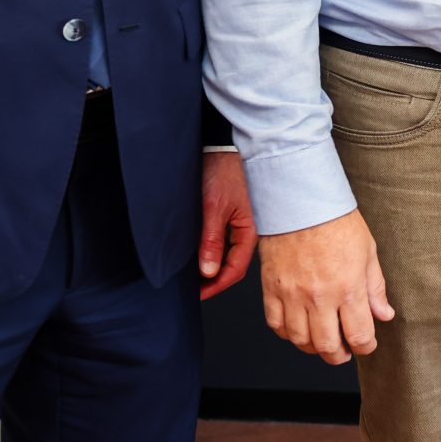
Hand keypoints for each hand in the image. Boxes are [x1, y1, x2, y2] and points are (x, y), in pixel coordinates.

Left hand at [198, 151, 257, 300]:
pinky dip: (208, 255)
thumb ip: (212, 241)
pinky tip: (195, 257)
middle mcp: (245, 232)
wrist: (220, 148)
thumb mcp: (214, 208)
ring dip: (210, 269)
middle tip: (192, 289)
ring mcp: (236, 226)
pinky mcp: (226, 218)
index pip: (235, 270)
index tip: (198, 294)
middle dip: (213, 281)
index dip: (216, 286)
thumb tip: (208, 271)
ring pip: (225, 257)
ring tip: (191, 276)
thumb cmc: (223, 172)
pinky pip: (221, 244)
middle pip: (232, 267)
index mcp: (249, 232)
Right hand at [257, 208, 393, 364]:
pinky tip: (298, 329)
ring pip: (300, 340)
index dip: (366, 347)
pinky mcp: (271, 289)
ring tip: (322, 342)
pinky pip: (276, 325)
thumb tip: (384, 314)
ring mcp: (293, 295)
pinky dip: (287, 334)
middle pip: (328, 346)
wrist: (301, 201)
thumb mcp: (368, 252)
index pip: (359, 335)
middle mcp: (319, 297)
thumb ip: (375, 288)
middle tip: (344, 352)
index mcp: (348, 288)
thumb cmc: (336, 221)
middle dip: (339, 355)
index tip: (367, 345)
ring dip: (313, 348)